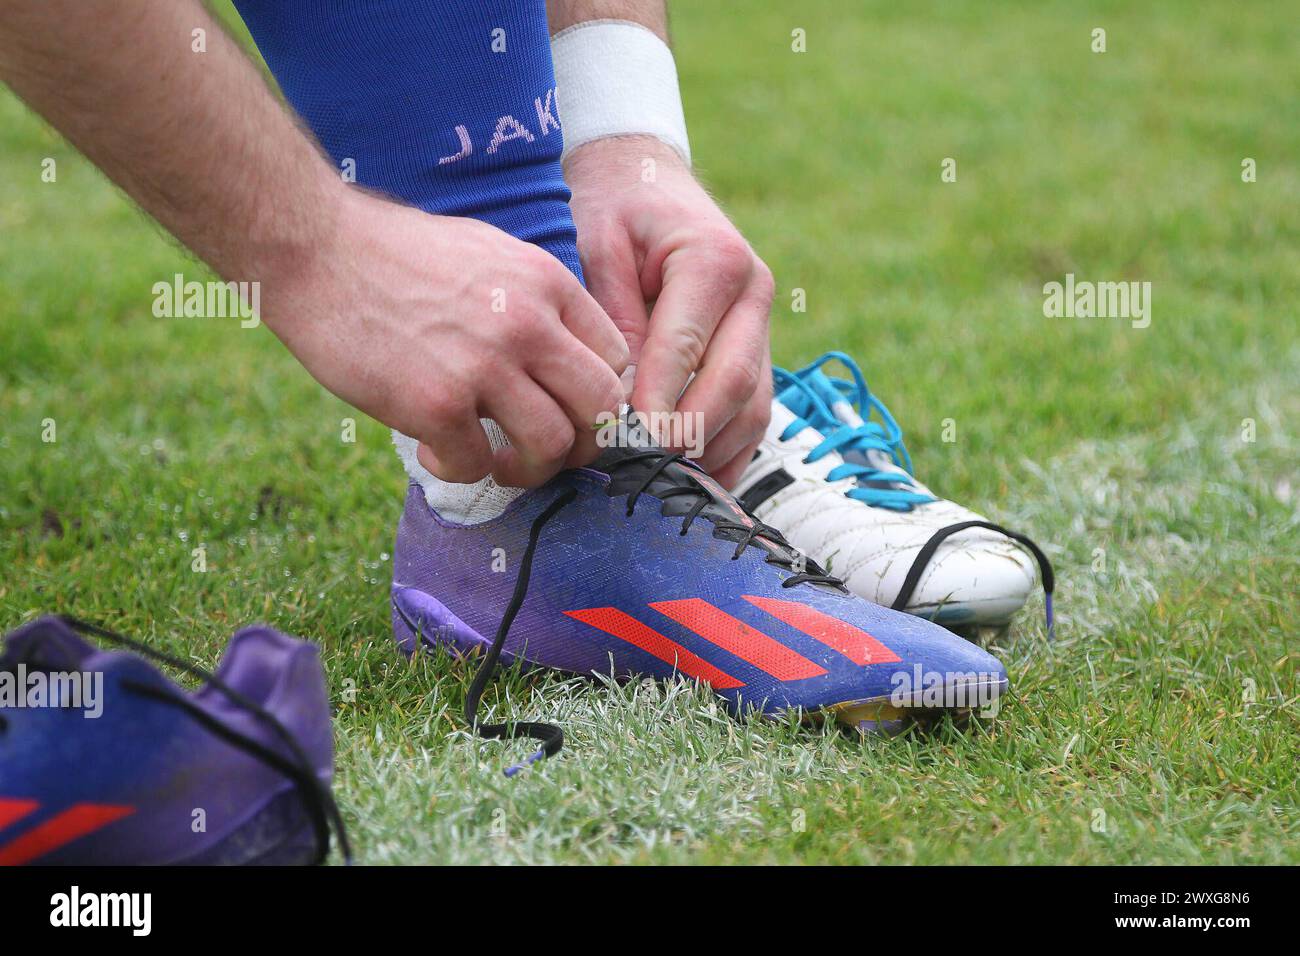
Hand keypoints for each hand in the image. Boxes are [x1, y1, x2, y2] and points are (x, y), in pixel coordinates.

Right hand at [267, 189, 628, 487]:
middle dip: (585, 444)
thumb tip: (562, 359)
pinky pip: (476, 464)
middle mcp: (529, 324)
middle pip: (602, 408)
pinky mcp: (436, 402)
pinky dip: (460, 469)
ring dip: (529, 470)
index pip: (616, 359)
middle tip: (550, 454)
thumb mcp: (489, 254)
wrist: (316, 248)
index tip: (571, 415)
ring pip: (553, 445)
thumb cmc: (395, 254)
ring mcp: (484, 365)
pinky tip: (435, 451)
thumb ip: (535, 301)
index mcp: (547, 284)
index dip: (599, 399)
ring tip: (498, 465)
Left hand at [565, 136, 773, 488]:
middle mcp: (754, 293)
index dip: (658, 400)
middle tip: (643, 469)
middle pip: (733, 384)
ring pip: (754, 408)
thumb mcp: (598, 246)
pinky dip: (727, 453)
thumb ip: (613, 317)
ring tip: (663, 484)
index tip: (623, 439)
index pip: (687, 346)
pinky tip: (690, 481)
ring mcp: (763, 325)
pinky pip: (755, 415)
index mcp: (715, 259)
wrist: (649, 181)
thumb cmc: (616, 209)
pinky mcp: (758, 351)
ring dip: (711, 453)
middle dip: (688, 434)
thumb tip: (622, 395)